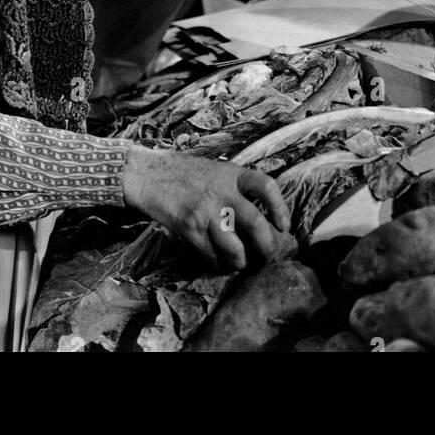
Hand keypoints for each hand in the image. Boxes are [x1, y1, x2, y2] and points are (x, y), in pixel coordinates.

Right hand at [122, 146, 290, 271]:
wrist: (150, 174)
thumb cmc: (187, 173)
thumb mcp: (218, 170)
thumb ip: (237, 187)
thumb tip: (261, 214)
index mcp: (234, 175)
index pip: (266, 187)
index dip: (279, 207)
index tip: (284, 226)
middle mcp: (222, 192)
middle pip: (255, 223)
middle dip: (266, 246)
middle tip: (268, 256)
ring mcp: (205, 211)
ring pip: (233, 246)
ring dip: (240, 261)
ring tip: (241, 264)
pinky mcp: (189, 227)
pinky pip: (210, 254)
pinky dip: (216, 264)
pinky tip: (218, 264)